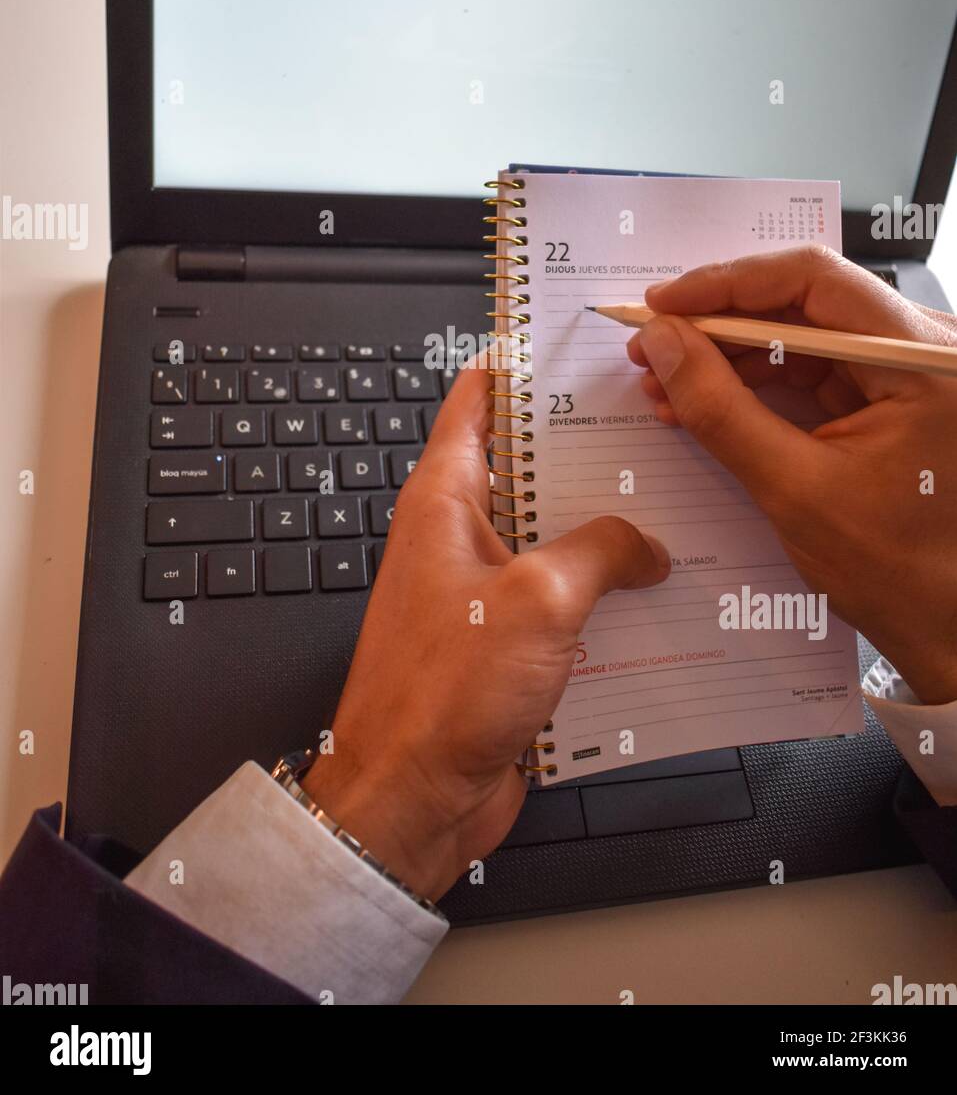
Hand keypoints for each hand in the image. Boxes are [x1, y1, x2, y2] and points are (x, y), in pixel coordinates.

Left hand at [302, 361, 670, 899]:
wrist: (411, 797)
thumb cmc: (439, 696)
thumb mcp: (540, 599)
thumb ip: (603, 551)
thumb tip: (645, 543)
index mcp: (443, 500)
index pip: (476, 401)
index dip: (520, 363)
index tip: (568, 340)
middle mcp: (458, 536)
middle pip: (528, 466)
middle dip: (588, 450)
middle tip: (653, 426)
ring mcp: (481, 590)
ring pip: (553, 536)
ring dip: (605, 531)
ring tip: (674, 508)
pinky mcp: (503, 643)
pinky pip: (561, 601)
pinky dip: (604, 595)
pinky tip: (657, 595)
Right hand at [630, 244, 956, 705]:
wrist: (946, 625)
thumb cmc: (894, 571)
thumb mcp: (792, 489)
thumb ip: (720, 408)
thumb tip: (662, 341)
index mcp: (924, 362)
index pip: (816, 281)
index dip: (729, 283)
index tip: (664, 305)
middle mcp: (926, 351)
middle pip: (806, 300)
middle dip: (720, 322)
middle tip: (651, 343)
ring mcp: (909, 373)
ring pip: (803, 333)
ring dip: (730, 354)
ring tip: (664, 380)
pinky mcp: (890, 397)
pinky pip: (813, 369)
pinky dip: (756, 382)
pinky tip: (702, 400)